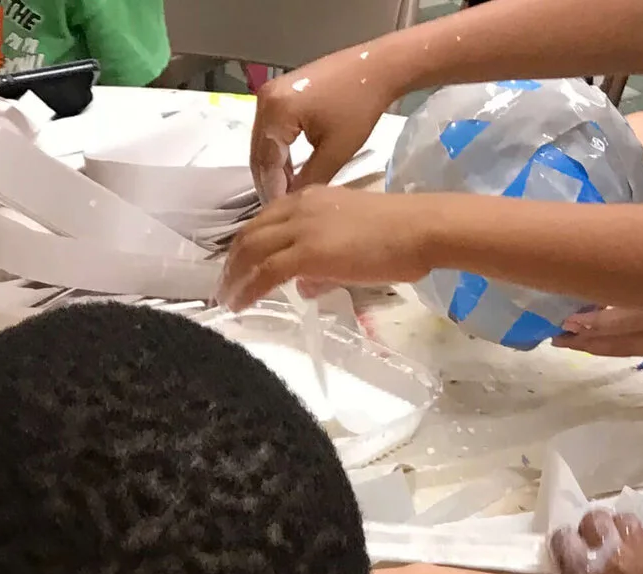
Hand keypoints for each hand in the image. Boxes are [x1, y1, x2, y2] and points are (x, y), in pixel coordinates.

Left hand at [220, 188, 435, 310]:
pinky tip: (239, 304)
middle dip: (231, 262)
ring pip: (251, 250)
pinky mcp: (308, 251)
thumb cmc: (399, 237)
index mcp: (310, 199)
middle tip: (223, 287)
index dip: (246, 245)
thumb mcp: (353, 246)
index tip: (238, 266)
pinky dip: (247, 289)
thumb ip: (324, 266)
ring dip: (233, 277)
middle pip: (250, 233)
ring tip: (226, 299)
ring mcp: (302, 228)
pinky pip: (266, 271)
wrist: (419, 229)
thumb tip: (305, 287)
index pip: (266, 220)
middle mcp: (299, 207)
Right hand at [248, 48, 401, 198]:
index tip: (281, 214)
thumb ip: (308, 180)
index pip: (265, 163)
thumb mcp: (335, 151)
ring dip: (274, 167)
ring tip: (287, 192)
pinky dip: (279, 150)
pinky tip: (291, 169)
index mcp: (275, 112)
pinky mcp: (281, 92)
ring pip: (264, 142)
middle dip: (269, 181)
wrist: (375, 67)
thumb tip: (291, 203)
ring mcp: (270, 93)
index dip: (272, 191)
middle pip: (259, 152)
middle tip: (281, 208)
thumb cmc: (359, 107)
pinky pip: (272, 129)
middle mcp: (265, 99)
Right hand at [550, 510, 642, 573]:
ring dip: (619, 534)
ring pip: (628, 523)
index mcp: (582, 568)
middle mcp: (614, 554)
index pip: (565, 536)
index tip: (568, 554)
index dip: (564, 546)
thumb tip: (575, 559)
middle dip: (591, 532)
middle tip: (594, 550)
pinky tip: (640, 569)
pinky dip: (642, 550)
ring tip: (620, 554)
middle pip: (597, 519)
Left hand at [554, 308, 642, 357]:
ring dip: (601, 346)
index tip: (567, 319)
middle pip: (624, 340)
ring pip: (633, 347)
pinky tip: (608, 337)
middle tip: (558, 335)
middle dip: (590, 339)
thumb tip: (612, 238)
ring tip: (573, 340)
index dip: (596, 322)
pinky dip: (622, 344)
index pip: (626, 320)